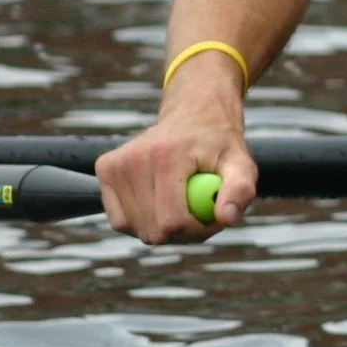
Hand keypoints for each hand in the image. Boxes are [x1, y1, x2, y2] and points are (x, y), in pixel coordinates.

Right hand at [96, 62, 258, 243]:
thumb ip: (240, 190)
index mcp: (167, 156)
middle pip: (153, 230)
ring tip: (181, 202)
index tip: (212, 220)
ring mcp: (114, 164)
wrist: (194, 114)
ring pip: (136, 229)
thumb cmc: (219, 144)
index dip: (196, 231)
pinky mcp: (104, 169)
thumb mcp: (241, 164)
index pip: (172, 221)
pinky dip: (141, 221)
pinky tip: (159, 200)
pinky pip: (120, 220)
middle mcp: (134, 159)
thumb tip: (226, 218)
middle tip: (199, 212)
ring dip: (162, 228)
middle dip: (182, 232)